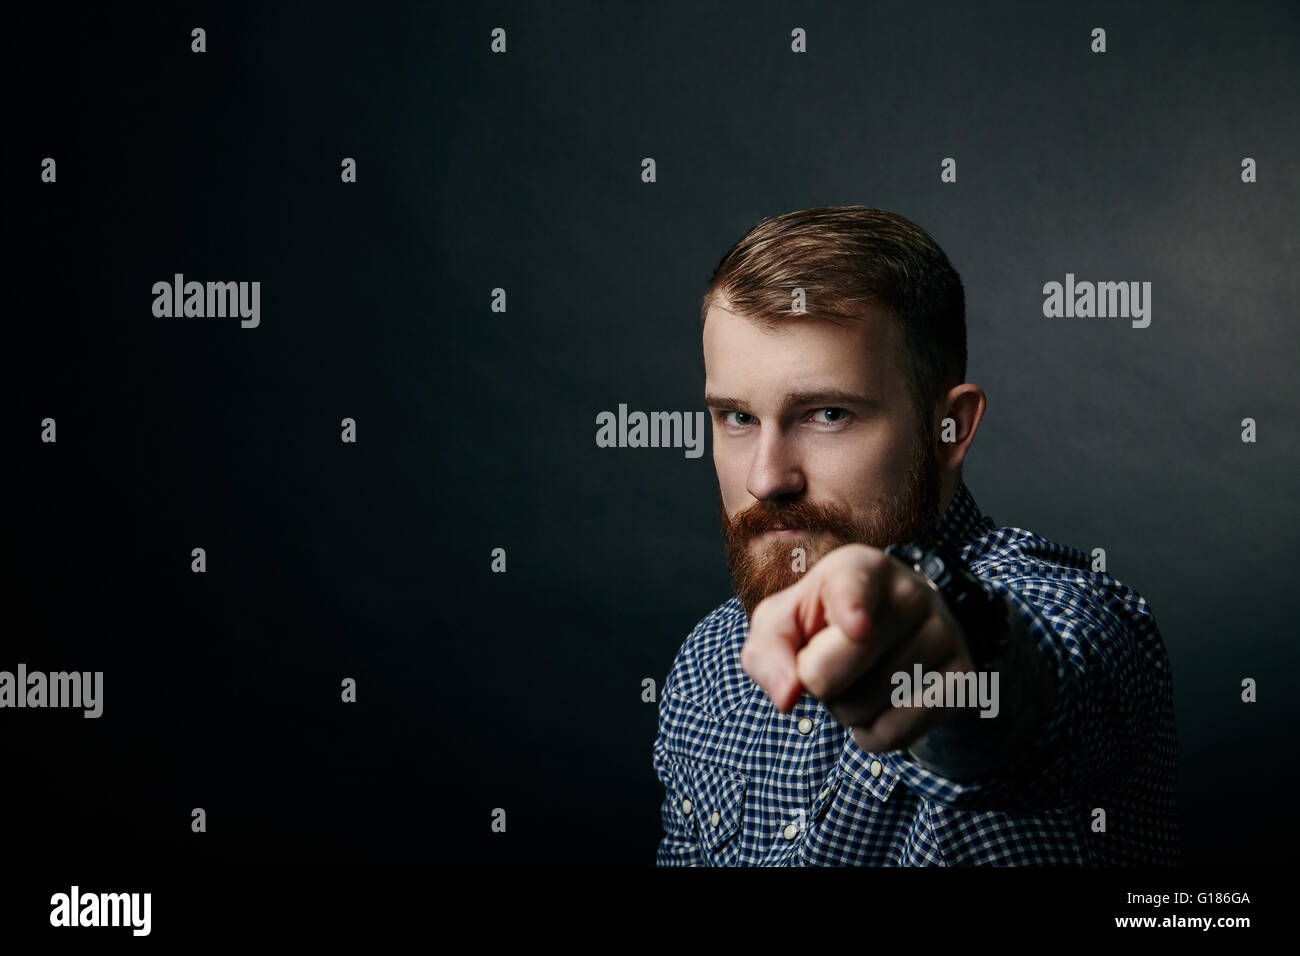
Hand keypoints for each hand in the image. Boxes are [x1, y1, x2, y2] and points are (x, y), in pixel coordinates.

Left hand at [739, 542, 974, 752]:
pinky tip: (883, 702)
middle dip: (814, 682)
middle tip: (831, 660)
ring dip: (845, 709)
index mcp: (859, 568)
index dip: (851, 611)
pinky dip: (872, 733)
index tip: (857, 628)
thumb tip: (786, 697)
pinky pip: (893, 736)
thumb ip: (767, 653)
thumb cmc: (824, 623)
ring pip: (860, 710)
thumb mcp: (783, 624)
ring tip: (862, 675)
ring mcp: (943, 635)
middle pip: (828, 675)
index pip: (854, 589)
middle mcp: (909, 594)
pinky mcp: (962, 680)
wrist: (895, 630)